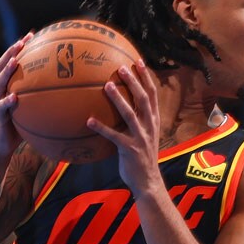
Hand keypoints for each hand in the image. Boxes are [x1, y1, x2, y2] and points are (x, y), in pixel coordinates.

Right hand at [0, 33, 31, 160]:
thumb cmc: (15, 135)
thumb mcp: (29, 116)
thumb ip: (40, 105)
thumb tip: (65, 100)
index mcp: (6, 91)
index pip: (10, 65)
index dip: (18, 50)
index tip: (31, 35)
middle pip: (1, 67)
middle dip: (11, 51)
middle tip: (23, 40)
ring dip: (6, 71)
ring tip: (15, 61)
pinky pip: (1, 108)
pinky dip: (7, 102)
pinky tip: (14, 97)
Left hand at [88, 64, 162, 192]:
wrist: (148, 181)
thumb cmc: (142, 157)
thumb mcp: (145, 136)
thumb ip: (137, 121)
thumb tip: (121, 105)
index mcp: (154, 121)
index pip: (152, 94)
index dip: (146, 77)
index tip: (138, 61)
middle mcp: (149, 127)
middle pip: (144, 99)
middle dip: (134, 82)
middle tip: (121, 67)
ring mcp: (141, 138)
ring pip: (130, 114)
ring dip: (119, 99)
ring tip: (107, 86)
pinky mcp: (130, 150)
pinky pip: (114, 136)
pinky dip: (102, 128)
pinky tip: (89, 121)